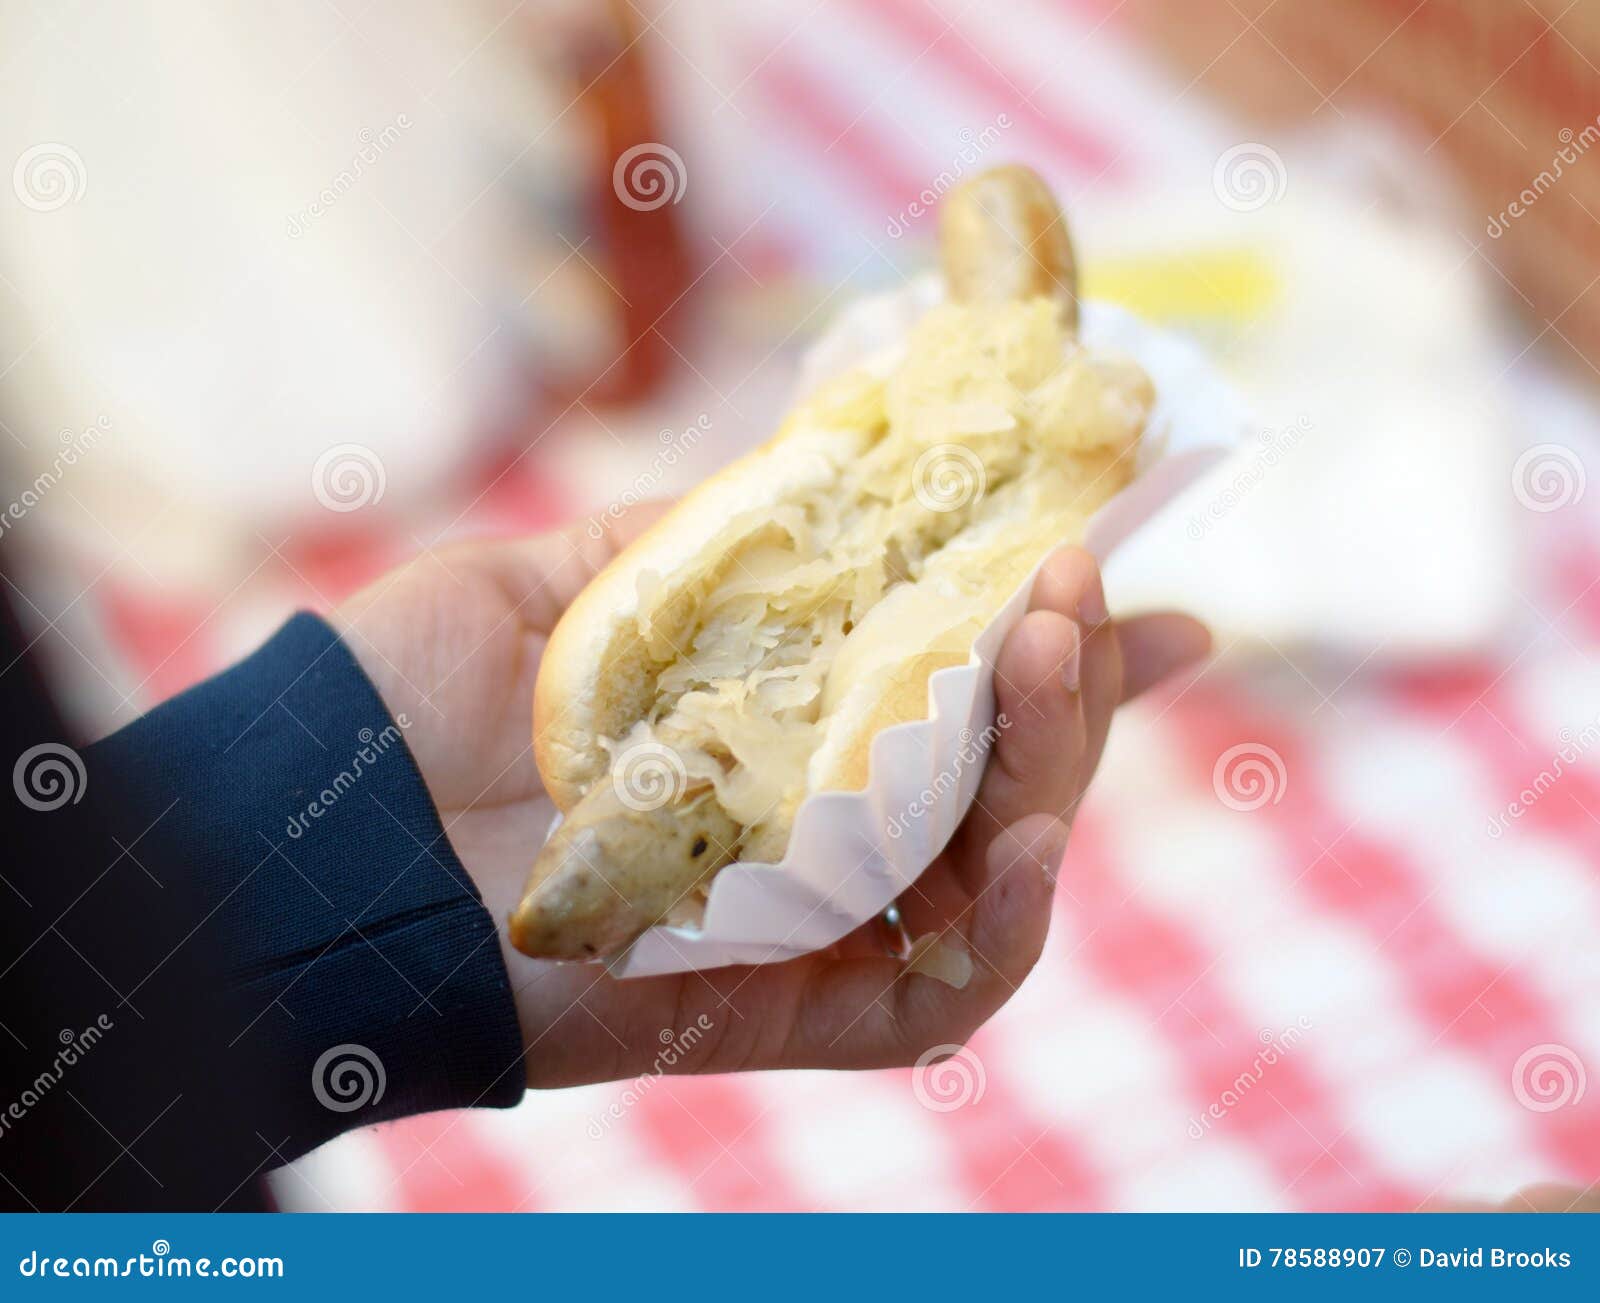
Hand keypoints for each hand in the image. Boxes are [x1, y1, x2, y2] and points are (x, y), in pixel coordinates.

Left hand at [333, 505, 1208, 1088]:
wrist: (318, 819)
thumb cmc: (423, 699)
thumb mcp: (576, 580)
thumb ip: (703, 542)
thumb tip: (830, 476)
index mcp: (774, 732)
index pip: (950, 694)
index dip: (1055, 650)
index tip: (1139, 581)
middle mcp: (807, 828)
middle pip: (994, 774)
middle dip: (1064, 683)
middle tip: (1069, 590)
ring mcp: (803, 919)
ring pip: (993, 875)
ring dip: (1055, 772)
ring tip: (1056, 666)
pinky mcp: (780, 1001)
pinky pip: (936, 1000)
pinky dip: (1008, 929)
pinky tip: (1033, 841)